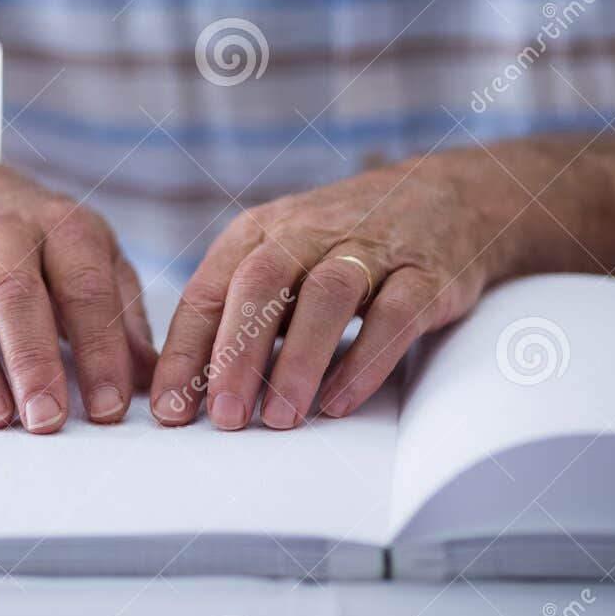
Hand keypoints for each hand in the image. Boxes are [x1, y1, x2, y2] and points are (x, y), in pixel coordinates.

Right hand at [0, 163, 156, 432]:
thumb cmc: (36, 240)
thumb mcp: (91, 259)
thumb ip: (122, 317)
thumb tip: (155, 381)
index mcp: (62, 226)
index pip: (85, 288)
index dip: (100, 349)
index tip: (109, 408)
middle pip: (14, 291)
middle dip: (32, 360)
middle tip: (47, 420)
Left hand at [149, 156, 505, 428]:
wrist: (445, 197)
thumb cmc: (340, 246)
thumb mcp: (279, 262)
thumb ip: (238, 315)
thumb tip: (186, 390)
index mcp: (258, 234)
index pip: (207, 291)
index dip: (184, 352)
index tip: (169, 408)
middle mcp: (307, 234)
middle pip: (260, 285)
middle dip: (236, 354)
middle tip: (224, 417)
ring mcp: (369, 251)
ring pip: (326, 296)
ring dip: (299, 360)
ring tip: (281, 418)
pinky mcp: (424, 274)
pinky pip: (394, 315)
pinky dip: (366, 359)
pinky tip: (339, 400)